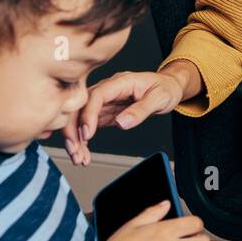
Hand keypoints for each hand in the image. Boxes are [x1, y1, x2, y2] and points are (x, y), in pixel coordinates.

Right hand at [63, 71, 183, 165]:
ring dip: (76, 139)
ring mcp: (104, 101)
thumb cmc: (165, 88)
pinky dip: (83, 141)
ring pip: (81, 118)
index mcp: (120, 82)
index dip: (88, 114)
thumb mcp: (160, 98)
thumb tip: (123, 123)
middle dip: (73, 129)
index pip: (97, 95)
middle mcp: (108, 89)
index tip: (87, 134)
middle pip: (81, 106)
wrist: (168, 87)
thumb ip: (141, 110)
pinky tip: (83, 154)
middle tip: (74, 151)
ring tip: (78, 158)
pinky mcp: (104, 112)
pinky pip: (88, 126)